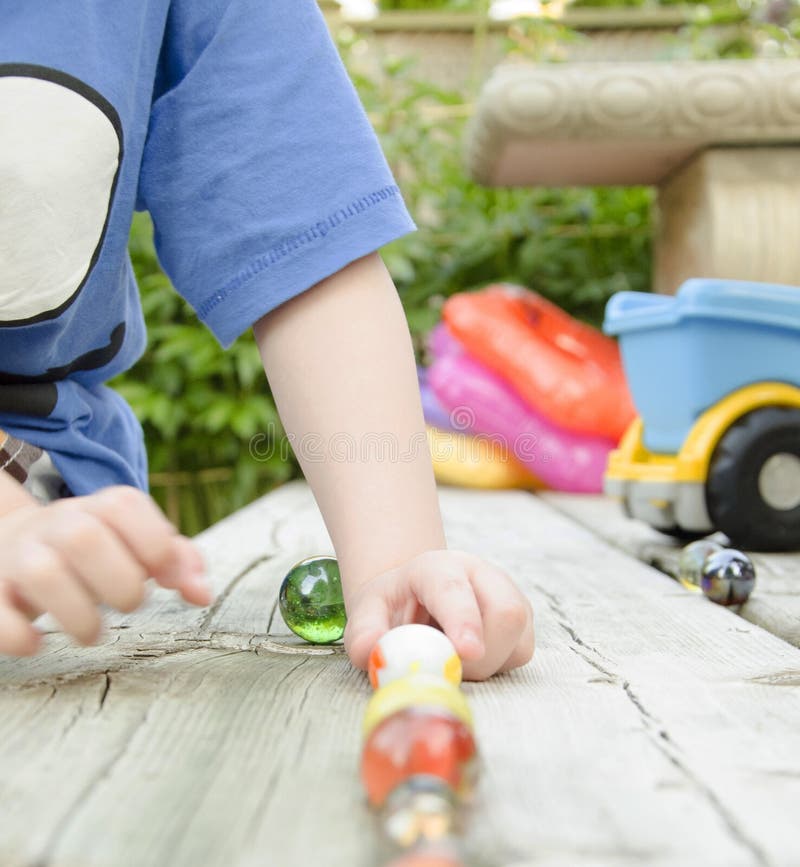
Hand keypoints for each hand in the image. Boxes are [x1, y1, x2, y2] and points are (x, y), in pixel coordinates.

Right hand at [0, 486, 211, 656]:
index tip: (164, 576)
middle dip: (120, 583)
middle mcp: (56, 525)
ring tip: (93, 634)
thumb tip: (202, 594)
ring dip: (77, 613)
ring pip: (42, 573)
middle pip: (85, 538)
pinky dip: (18, 633)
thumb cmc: (93, 551)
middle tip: (130, 606)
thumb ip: (177, 561)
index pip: (125, 506)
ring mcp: (19, 556)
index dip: (153, 543)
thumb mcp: (135, 543)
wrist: (9, 543)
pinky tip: (37, 644)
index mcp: (99, 508)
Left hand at [343, 549, 533, 680]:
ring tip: (453, 657)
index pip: (455, 590)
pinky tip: (471, 658)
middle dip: (482, 655)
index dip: (463, 620)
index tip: (466, 651)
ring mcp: (506, 594)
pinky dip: (496, 667)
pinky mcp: (521, 620)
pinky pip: (520, 654)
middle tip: (448, 668)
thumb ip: (363, 633)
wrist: (414, 599)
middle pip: (506, 612)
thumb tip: (371, 651)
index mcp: (437, 567)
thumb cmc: (393, 606)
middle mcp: (480, 574)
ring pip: (518, 638)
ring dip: (487, 665)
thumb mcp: (367, 612)